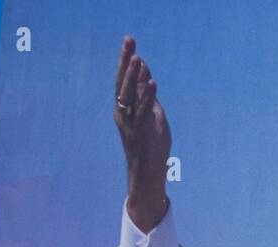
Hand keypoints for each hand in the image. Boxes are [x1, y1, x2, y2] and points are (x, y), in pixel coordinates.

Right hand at [114, 37, 171, 232]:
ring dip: (134, 76)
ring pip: (130, 95)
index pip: (125, 81)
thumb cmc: (152, 147)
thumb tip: (148, 76)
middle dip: (126, 61)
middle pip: (123, 82)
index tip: (133, 46)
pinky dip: (148, 97)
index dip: (129, 63)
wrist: (148, 174)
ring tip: (139, 59)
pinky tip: (152, 83)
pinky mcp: (141, 133)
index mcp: (125, 109)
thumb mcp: (154, 117)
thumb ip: (150, 98)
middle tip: (129, 41)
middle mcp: (124, 113)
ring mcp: (130, 123)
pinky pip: (144, 111)